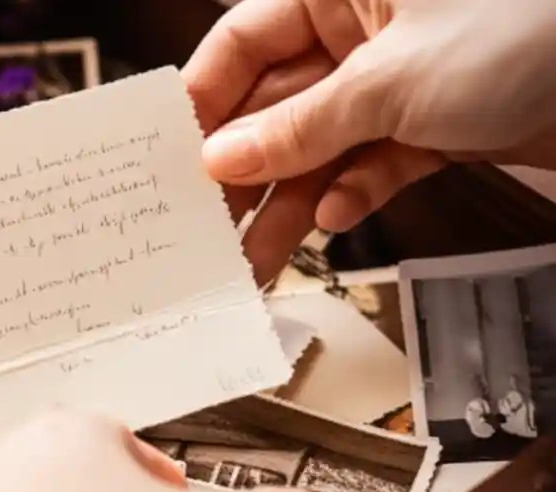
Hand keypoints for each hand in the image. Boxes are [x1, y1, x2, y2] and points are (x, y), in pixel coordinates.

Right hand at [184, 0, 555, 282]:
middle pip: (275, 106)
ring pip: (319, 147)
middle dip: (244, 170)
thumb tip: (222, 157)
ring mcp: (398, 82)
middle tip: (206, 227)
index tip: (170, 161)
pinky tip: (340, 218)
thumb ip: (299, 127)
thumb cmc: (533, 33)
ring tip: (259, 259)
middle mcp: (362, 32)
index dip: (203, 103)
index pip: (241, 43)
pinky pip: (369, 163)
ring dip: (290, 202)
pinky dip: (353, 193)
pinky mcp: (432, 124)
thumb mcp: (393, 82)